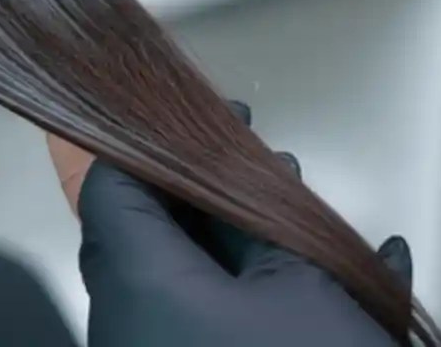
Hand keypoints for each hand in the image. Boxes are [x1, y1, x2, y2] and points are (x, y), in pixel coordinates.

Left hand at [76, 104, 410, 346]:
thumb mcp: (300, 291)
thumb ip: (266, 225)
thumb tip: (252, 182)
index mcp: (135, 282)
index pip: (111, 183)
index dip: (154, 139)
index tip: (205, 114)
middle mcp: (124, 321)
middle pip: (146, 228)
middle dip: (203, 187)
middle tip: (258, 156)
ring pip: (182, 279)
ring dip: (234, 240)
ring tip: (297, 206)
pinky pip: (207, 325)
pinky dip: (255, 296)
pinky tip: (329, 275)